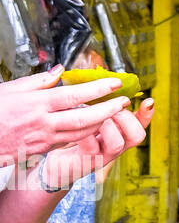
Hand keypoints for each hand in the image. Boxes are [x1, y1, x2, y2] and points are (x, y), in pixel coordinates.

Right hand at [0, 68, 133, 160]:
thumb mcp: (10, 89)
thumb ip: (39, 81)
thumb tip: (61, 70)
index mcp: (37, 105)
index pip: (75, 95)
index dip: (99, 89)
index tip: (115, 83)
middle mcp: (43, 124)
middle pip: (85, 118)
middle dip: (109, 110)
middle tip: (124, 101)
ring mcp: (42, 140)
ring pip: (80, 133)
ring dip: (100, 123)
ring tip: (113, 113)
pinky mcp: (39, 151)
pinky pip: (67, 142)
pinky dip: (83, 134)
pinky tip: (91, 126)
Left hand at [40, 98, 152, 190]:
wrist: (52, 163)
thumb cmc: (70, 136)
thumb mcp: (86, 117)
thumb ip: (97, 103)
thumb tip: (104, 81)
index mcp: (118, 134)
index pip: (141, 125)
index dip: (147, 114)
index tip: (148, 101)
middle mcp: (114, 146)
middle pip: (138, 135)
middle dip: (127, 118)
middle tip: (111, 108)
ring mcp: (102, 156)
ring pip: (118, 144)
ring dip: (108, 127)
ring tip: (93, 119)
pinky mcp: (85, 162)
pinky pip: (92, 149)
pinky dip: (86, 136)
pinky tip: (74, 129)